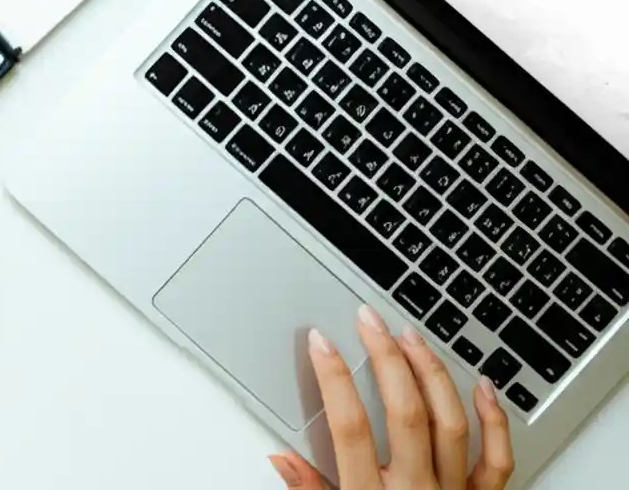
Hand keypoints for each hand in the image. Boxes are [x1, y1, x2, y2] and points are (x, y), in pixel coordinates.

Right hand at [268, 306, 513, 489]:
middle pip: (403, 411)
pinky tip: (481, 384)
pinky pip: (497, 457)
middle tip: (369, 319)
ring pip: (450, 422)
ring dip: (431, 372)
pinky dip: (493, 417)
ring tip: (411, 336)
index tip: (320, 342)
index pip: (349, 426)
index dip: (333, 377)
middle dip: (385, 357)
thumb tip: (280, 459)